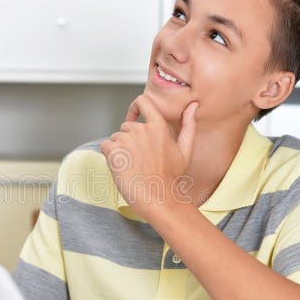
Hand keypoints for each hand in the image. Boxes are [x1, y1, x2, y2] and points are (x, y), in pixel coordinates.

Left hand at [100, 95, 198, 220]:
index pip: (142, 101)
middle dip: (129, 139)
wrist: (157, 198)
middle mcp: (141, 130)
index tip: (133, 118)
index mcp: (159, 126)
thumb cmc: (170, 177)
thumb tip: (193, 105)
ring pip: (115, 137)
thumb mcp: (185, 150)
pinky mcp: (114, 151)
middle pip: (126, 125)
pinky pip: (105, 146)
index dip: (135, 108)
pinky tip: (122, 167)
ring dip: (120, 149)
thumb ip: (189, 125)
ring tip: (132, 165)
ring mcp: (126, 140)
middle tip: (139, 159)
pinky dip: (110, 156)